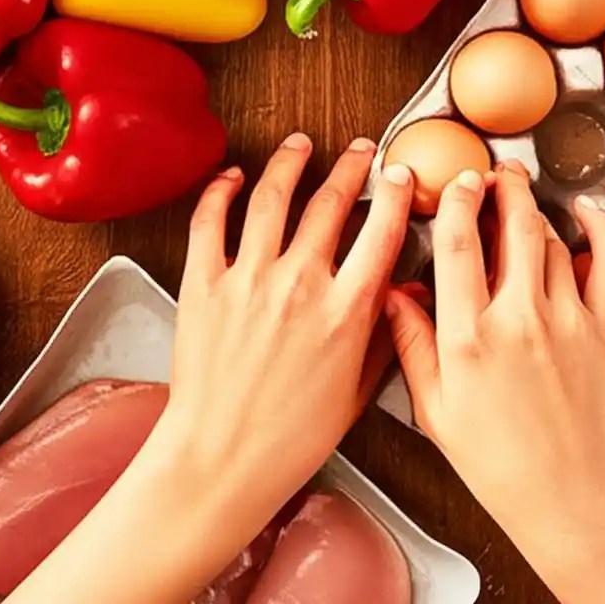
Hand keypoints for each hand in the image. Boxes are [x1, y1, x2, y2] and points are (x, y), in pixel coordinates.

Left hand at [12, 133, 417, 603]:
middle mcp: (299, 286)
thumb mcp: (357, 392)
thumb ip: (383, 335)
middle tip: (357, 152)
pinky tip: (232, 176)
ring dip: (290, 162)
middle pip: (331, 203)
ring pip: (272, 197)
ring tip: (300, 145)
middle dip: (350, 167)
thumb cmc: (289, 439)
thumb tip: (402, 294)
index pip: (382, 232)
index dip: (397, 195)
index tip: (401, 177)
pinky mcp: (202, 284)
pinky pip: (210, 220)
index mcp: (346, 313)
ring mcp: (247, 280)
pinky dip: (221, 189)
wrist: (223, 459)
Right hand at [386, 160, 604, 527]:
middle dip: (500, 187)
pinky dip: (600, 228)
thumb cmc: (500, 462)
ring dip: (535, 208)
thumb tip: (393, 295)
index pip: (457, 245)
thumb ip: (413, 343)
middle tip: (492, 172)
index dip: (455, 201)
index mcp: (467, 338)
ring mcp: (566, 320)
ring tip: (522, 195)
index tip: (455, 182)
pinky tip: (589, 212)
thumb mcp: (434, 407)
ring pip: (550, 239)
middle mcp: (516, 319)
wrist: (571, 495)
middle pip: (510, 226)